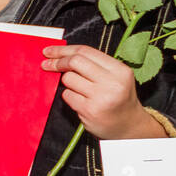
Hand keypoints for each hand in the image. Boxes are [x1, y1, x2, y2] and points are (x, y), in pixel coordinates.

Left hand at [41, 44, 168, 139]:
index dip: (64, 49)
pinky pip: (67, 95)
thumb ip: (94, 64)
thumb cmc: (118, 99)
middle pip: (75, 61)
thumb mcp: (116, 77)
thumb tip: (61, 54)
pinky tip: (80, 100)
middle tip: (47, 64)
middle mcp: (112, 82)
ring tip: (78, 88)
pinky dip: (69, 95)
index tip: (50, 51)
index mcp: (119, 70)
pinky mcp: (89, 110)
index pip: (85, 51)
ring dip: (66, 81)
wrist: (128, 126)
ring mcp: (100, 97)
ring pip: (68, 78)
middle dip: (57, 62)